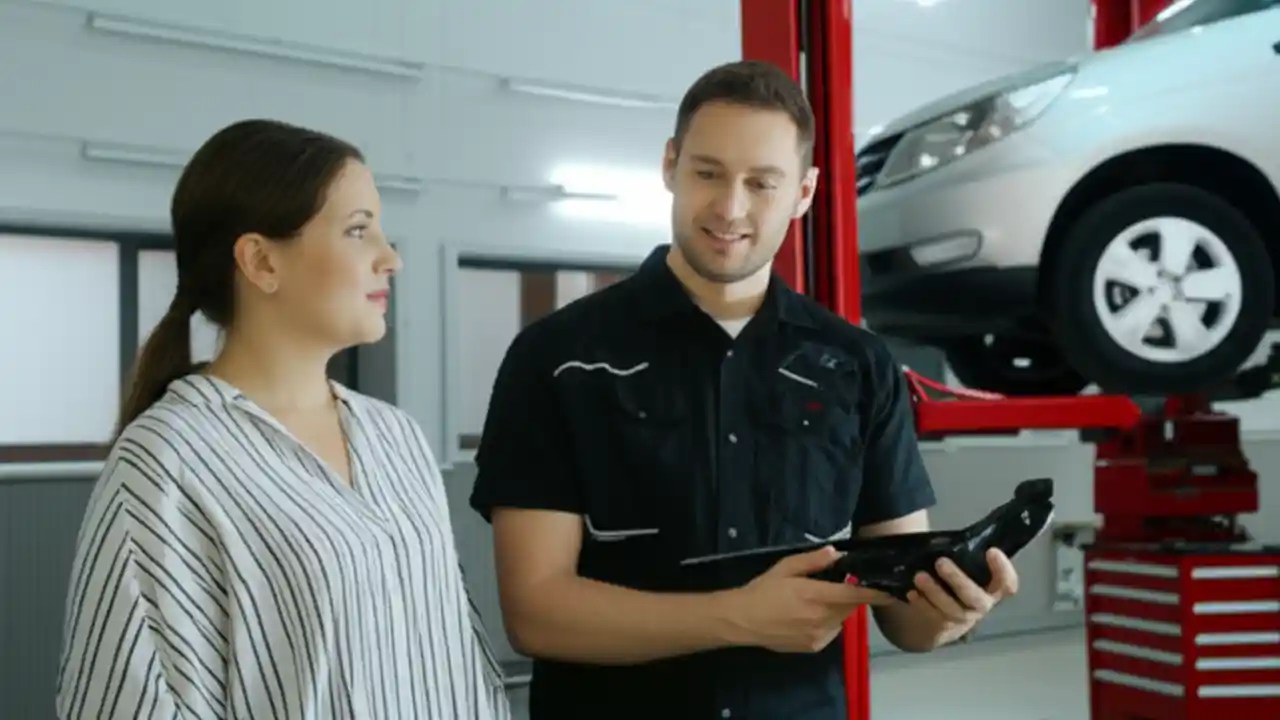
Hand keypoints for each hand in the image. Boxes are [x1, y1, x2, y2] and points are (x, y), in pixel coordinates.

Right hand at [724, 545, 893, 653]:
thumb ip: (812, 561)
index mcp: (816, 596)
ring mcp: (819, 636)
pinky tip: (809, 616)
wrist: (743, 621)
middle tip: (837, 585)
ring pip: (841, 619)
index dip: (875, 592)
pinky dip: (828, 622)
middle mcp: (822, 619)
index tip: (891, 590)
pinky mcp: (814, 647)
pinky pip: (831, 631)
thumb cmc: (763, 590)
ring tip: (817, 601)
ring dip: (838, 608)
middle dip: (850, 595)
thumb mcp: (785, 568)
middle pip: (850, 606)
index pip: (855, 594)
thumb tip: (836, 553)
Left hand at [907, 548, 1018, 643]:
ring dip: (934, 592)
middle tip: (941, 562)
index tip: (991, 551)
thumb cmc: (957, 584)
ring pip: (951, 609)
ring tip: (918, 576)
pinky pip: (932, 616)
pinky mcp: (941, 625)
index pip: (1007, 583)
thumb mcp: (966, 571)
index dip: (1004, 570)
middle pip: (975, 598)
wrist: (942, 620)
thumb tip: (945, 540)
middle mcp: (980, 606)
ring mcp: (961, 618)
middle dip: (958, 580)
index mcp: (992, 590)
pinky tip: (911, 593)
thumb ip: (963, 557)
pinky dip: (921, 603)